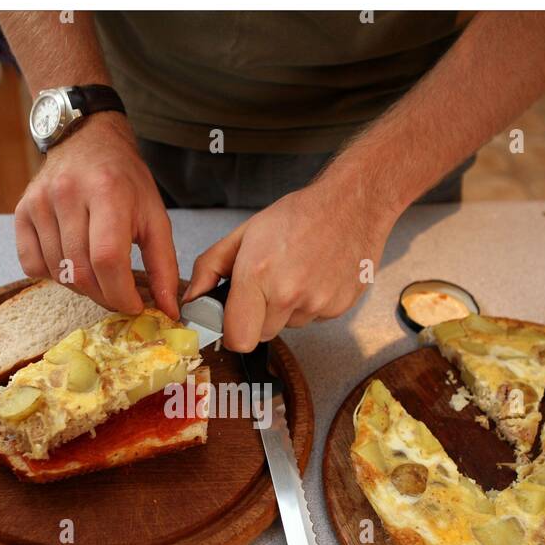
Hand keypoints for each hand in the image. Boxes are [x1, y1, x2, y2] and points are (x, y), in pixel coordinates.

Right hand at [14, 113, 179, 318]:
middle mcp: (68, 194)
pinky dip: (52, 275)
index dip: (121, 294)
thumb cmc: (124, 180)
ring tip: (98, 275)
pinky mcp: (22, 211)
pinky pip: (31, 265)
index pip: (108, 260)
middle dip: (104, 296)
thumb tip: (168, 310)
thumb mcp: (155, 216)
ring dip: (81, 287)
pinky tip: (71, 262)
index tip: (134, 305)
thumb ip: (164, 264)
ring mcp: (40, 202)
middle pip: (81, 271)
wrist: (88, 140)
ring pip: (57, 272)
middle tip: (118, 295)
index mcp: (108, 192)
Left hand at [184, 178, 395, 351]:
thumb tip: (191, 299)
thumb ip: (210, 268)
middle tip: (268, 285)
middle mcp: (289, 293)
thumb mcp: (244, 234)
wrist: (352, 205)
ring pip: (288, 326)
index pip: (238, 339)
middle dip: (258, 317)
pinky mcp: (339, 308)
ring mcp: (318, 303)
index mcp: (259, 274)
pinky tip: (315, 276)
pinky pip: (313, 319)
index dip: (232, 332)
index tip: (233, 318)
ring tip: (295, 274)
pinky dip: (310, 304)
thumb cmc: (298, 216)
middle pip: (261, 335)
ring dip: (287, 309)